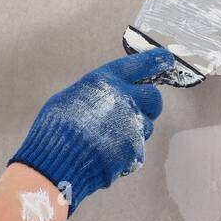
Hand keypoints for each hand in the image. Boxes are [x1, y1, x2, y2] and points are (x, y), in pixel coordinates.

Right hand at [7, 47, 174, 216]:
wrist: (56, 162)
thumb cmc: (55, 129)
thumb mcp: (68, 98)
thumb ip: (93, 93)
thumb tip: (105, 94)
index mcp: (105, 81)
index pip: (138, 65)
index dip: (154, 60)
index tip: (165, 58)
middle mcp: (124, 100)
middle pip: (154, 97)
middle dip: (149, 104)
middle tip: (135, 111)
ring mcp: (132, 127)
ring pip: (146, 127)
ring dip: (133, 132)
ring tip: (106, 139)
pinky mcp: (135, 151)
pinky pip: (135, 150)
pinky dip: (124, 154)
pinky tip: (103, 155)